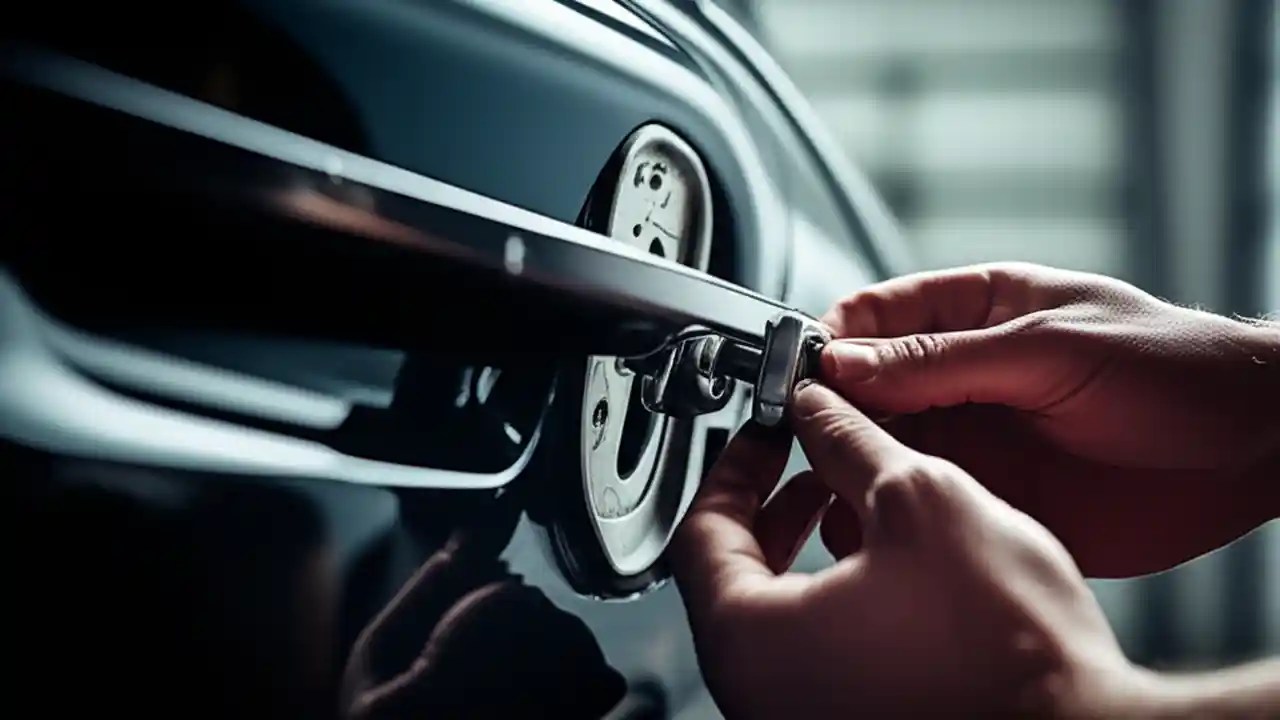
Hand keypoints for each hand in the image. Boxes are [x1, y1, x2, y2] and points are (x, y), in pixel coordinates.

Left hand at [672, 383, 1140, 718]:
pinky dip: (831, 597)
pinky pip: (813, 651)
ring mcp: (799, 715)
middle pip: (730, 574)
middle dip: (769, 505)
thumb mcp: (919, 500)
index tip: (765, 437)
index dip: (736, 466)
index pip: (699, 532)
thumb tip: (815, 409)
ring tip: (848, 499)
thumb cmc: (1010, 651)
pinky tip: (882, 563)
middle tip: (802, 461)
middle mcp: (759, 693)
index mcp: (750, 640)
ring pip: (774, 613)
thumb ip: (847, 442)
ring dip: (802, 547)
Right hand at [818, 263, 1279, 576]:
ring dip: (851, 467)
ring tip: (832, 487)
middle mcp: (963, 378)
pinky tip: (872, 524)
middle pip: (865, 390)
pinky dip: (889, 515)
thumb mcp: (1051, 348)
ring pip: (884, 451)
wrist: (1251, 449)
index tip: (803, 373)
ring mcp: (975, 440)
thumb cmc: (1172, 368)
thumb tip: (846, 361)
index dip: (832, 340)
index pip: (874, 317)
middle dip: (829, 411)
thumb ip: (945, 359)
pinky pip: (923, 504)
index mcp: (975, 315)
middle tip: (805, 438)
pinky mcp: (991, 498)